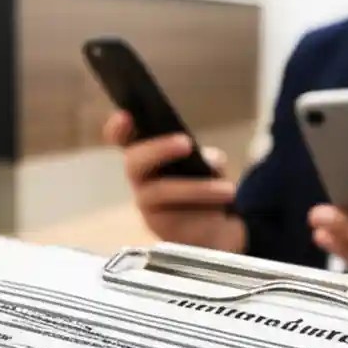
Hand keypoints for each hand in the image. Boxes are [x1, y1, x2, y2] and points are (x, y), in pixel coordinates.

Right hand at [104, 111, 245, 252]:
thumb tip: (209, 162)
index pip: (122, 139)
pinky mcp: (157, 225)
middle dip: (158, 149)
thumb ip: (208, 160)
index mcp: (147, 154)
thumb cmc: (202, 190)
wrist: (211, 231)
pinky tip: (222, 207)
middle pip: (134, 161)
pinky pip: (175, 214)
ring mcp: (145, 202)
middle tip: (186, 143)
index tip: (125, 116)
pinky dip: (201, 207)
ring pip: (161, 190)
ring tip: (229, 190)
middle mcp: (140, 177)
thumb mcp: (210, 168)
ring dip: (197, 188)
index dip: (118, 128)